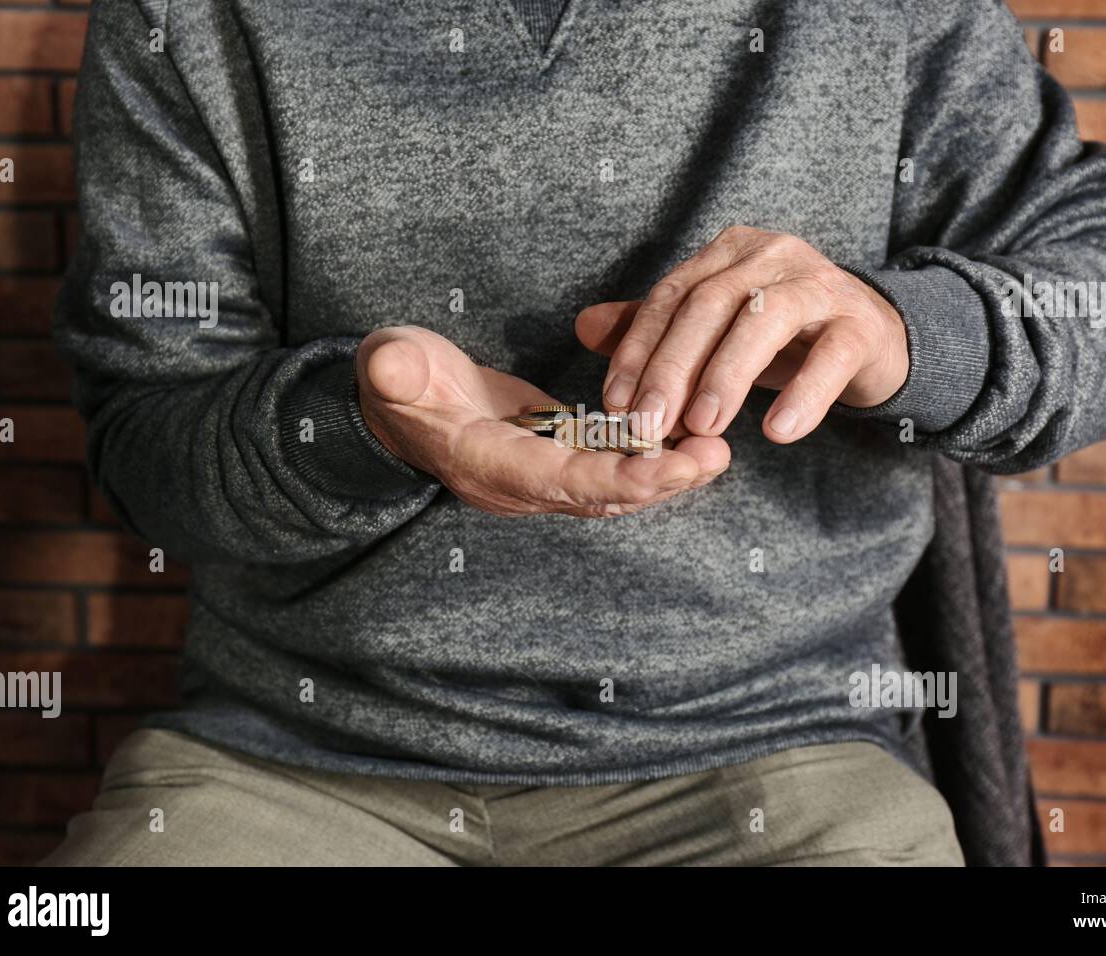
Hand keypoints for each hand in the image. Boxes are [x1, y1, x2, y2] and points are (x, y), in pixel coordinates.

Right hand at [355, 326, 729, 516]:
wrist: (396, 401)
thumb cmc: (395, 379)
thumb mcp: (388, 363)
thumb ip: (392, 369)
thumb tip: (391, 365)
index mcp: (484, 462)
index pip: (558, 479)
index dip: (616, 478)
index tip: (672, 466)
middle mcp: (518, 482)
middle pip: (599, 495)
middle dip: (659, 482)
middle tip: (716, 456)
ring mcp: (538, 474)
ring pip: (610, 487)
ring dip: (663, 474)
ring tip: (716, 451)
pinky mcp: (553, 456)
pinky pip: (608, 468)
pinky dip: (646, 459)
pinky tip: (687, 440)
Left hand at [575, 226, 908, 442]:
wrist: (872, 340)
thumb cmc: (781, 337)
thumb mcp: (714, 332)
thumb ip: (653, 327)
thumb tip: (583, 326)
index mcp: (729, 252)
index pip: (671, 296)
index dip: (638, 350)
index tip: (615, 403)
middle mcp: (772, 254)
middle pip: (710, 304)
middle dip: (673, 368)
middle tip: (649, 424)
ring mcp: (821, 284)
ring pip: (765, 320)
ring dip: (727, 376)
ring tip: (704, 427)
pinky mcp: (861, 324)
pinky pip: (830, 356)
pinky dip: (802, 394)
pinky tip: (777, 432)